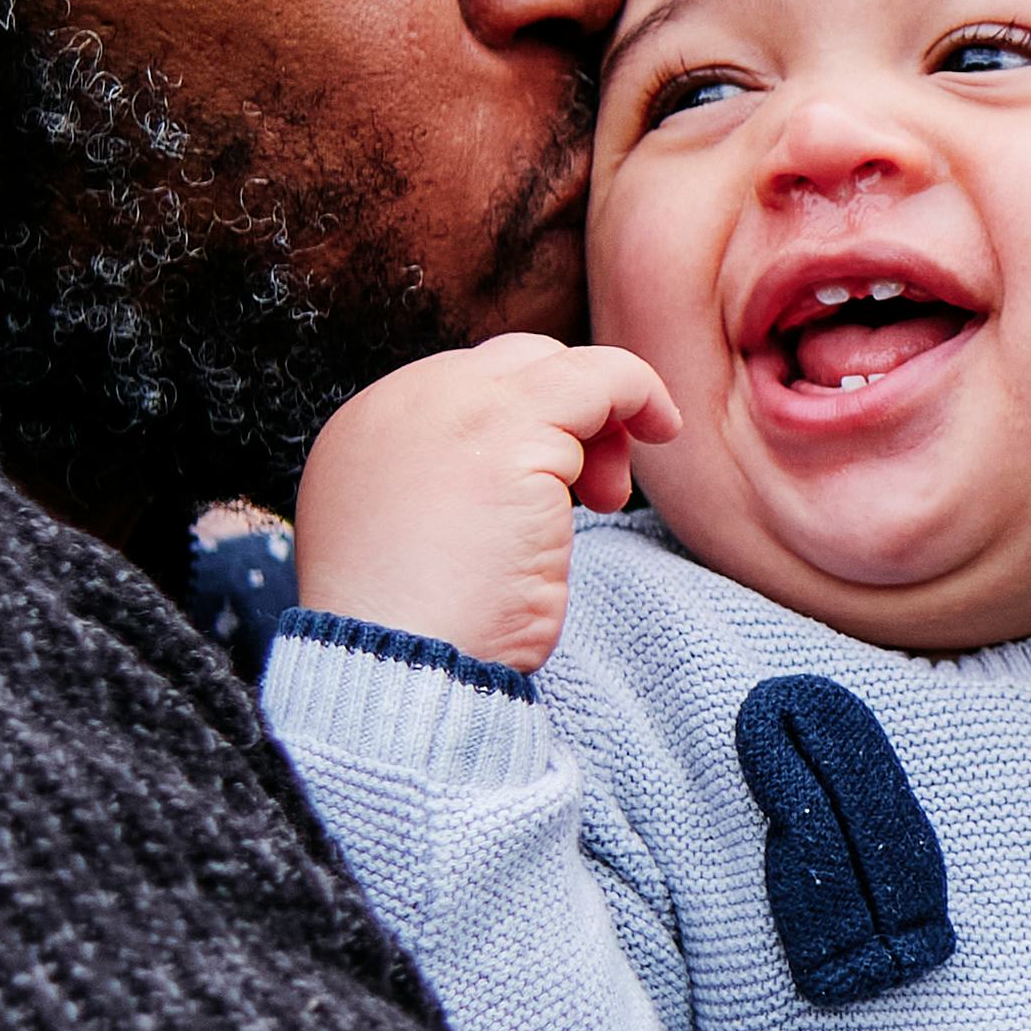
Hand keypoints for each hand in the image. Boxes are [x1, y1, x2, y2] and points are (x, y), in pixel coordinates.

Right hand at [284, 333, 676, 670]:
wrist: (397, 666)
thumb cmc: (421, 634)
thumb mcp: (416, 545)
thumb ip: (449, 491)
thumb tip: (526, 479)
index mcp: (369, 429)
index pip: (469, 389)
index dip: (530, 431)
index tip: (554, 490)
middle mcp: (402, 400)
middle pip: (513, 364)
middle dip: (567, 417)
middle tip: (592, 495)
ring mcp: (453, 404)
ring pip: (558, 367)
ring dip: (602, 424)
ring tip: (603, 500)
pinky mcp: (509, 428)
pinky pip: (600, 377)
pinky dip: (638, 394)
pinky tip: (661, 429)